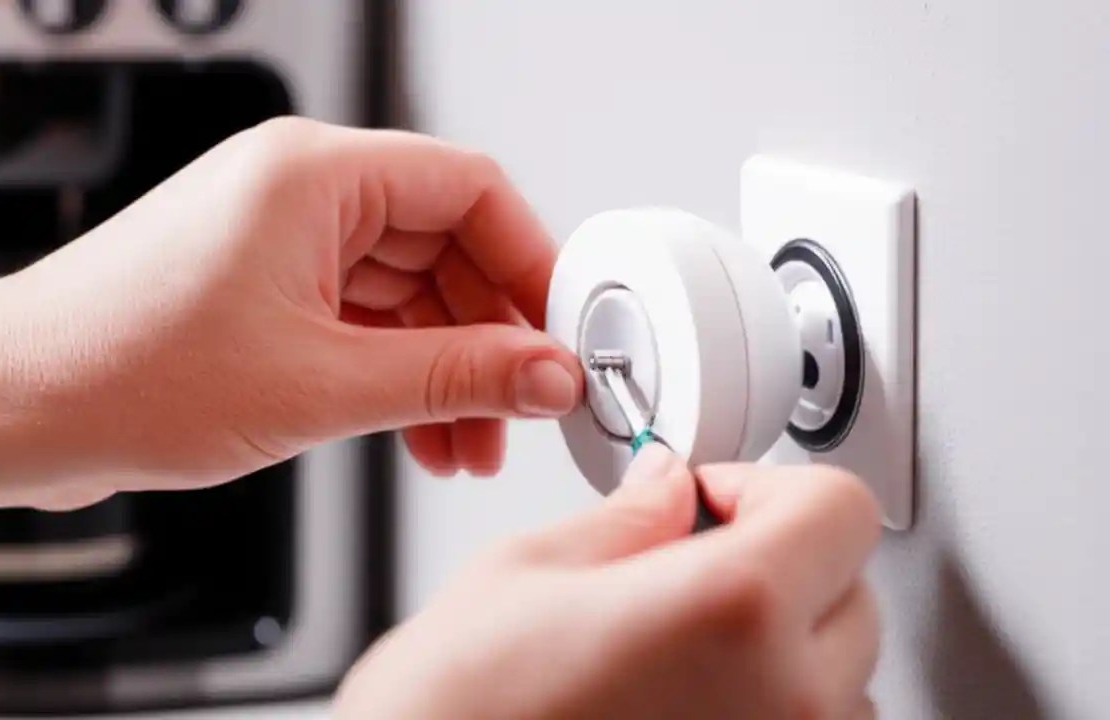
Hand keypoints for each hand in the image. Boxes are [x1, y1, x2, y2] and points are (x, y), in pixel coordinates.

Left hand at [0, 117, 582, 496]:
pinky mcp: (258, 287)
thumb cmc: (121, 370)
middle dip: (487, 335)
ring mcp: (275, 239)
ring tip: (468, 443)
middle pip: (443, 243)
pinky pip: (358, 319)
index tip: (561, 332)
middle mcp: (297, 191)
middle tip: (519, 406)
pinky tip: (419, 432)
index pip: (471, 189)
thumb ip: (455, 377)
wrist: (8, 407)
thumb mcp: (323, 384)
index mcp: (314, 173)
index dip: (531, 263)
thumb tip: (544, 371)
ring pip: (402, 291)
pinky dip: (394, 373)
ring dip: (443, 368)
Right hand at [334, 448, 881, 719]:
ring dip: (781, 648)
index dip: (770, 486)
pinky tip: (678, 702)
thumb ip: (626, 521)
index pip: (839, 507)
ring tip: (676, 648)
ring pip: (839, 683)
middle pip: (853, 593)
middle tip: (688, 564)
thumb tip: (667, 487)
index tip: (716, 500)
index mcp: (730, 609)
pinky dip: (764, 709)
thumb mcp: (524, 575)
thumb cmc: (448, 716)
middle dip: (778, 563)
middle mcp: (784, 700)